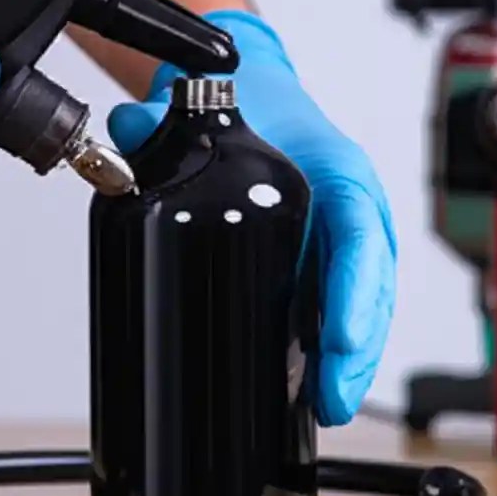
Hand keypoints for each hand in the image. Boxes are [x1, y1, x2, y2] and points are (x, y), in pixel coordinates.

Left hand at [107, 10, 396, 425]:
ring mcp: (341, 239)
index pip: (357, 235)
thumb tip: (128, 131)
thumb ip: (161, 117)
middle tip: (332, 398)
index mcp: (337, 172)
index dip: (352, 291)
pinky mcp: (321, 259)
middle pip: (368, 286)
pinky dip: (328, 350)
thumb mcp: (211, 99)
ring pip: (360, 306)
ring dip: (347, 361)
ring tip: (327, 406)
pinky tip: (311, 391)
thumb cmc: (250, 99)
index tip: (340, 339)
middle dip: (354, 349)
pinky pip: (333, 307)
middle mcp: (351, 209)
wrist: (255, 89)